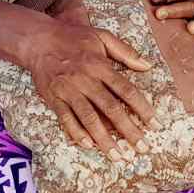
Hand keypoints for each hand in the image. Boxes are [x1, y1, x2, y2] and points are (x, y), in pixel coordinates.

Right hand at [24, 19, 154, 158]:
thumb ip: (126, 51)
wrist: (39, 40)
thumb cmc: (73, 37)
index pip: (126, 90)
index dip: (142, 108)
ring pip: (89, 118)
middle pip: (111, 109)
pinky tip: (89, 145)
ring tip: (117, 156)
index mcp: (100, 65)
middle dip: (128, 130)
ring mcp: (69, 90)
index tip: (155, 124)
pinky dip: (77, 133)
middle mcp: (86, 80)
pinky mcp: (54, 98)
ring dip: (104, 139)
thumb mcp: (102, 36)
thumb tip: (148, 65)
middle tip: (142, 147)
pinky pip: (66, 119)